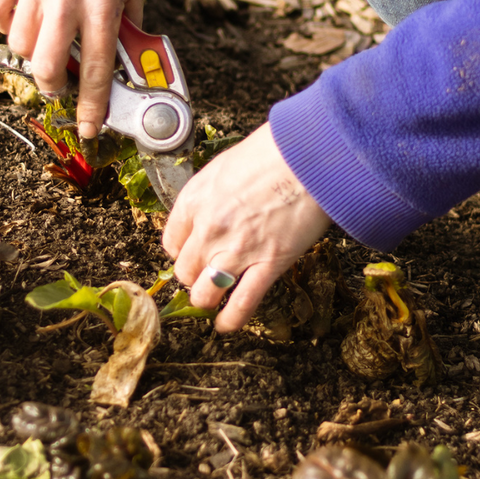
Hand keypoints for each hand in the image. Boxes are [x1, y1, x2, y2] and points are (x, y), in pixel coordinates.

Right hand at [0, 0, 148, 138]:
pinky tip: (20, 19)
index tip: (90, 129)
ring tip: (44, 43)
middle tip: (59, 84)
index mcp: (102, 7)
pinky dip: (4, 22)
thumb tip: (126, 62)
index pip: (97, 71)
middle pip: (48, 66)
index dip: (92, 107)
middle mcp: (67, 0)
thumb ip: (128, 25)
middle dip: (53, 86)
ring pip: (20, 44)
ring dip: (31, 54)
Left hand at [162, 123, 332, 332]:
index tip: (192, 253)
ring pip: (204, 294)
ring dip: (206, 299)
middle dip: (194, 276)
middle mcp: (208, 230)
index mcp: (194, 202)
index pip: (171, 243)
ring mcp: (236, 251)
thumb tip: (209, 211)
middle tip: (206, 273)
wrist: (308, 157)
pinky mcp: (268, 265)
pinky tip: (226, 325)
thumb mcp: (224, 167)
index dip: (181, 252)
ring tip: (213, 299)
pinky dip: (231, 320)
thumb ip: (209, 194)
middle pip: (185, 271)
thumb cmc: (271, 153)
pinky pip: (241, 304)